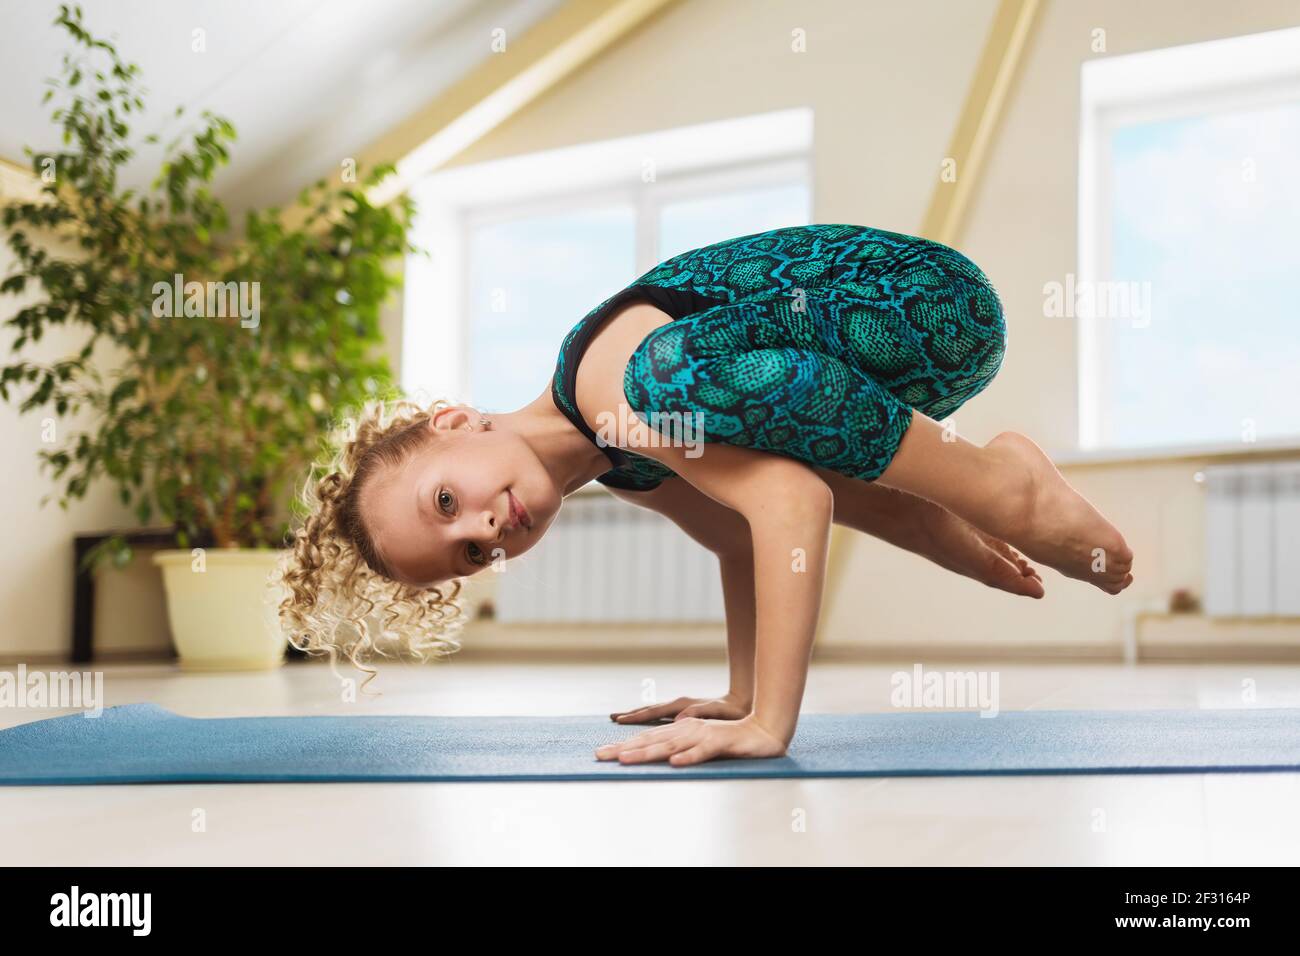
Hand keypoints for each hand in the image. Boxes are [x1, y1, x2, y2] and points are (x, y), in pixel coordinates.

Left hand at [596, 715, 787, 766]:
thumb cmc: (730, 738)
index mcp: (681, 727)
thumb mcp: (699, 741)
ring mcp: (702, 734)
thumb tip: (661, 753)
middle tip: (601, 755)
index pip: (647, 736)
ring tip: (626, 759)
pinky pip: (702, 751)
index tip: (601, 753)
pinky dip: (689, 756)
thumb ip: (680, 743)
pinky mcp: (720, 742)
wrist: (764, 731)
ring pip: (671, 744)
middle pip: (651, 738)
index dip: (624, 744)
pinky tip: (675, 763)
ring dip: (648, 752)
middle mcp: (687, 727)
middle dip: (625, 747)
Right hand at [610, 693, 751, 724]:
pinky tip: (643, 728)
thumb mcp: (717, 711)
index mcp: (682, 706)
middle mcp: (678, 706)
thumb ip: (698, 712)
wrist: (744, 704)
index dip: (636, 717)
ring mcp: (681, 710)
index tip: (619, 720)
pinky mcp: (685, 717)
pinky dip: (649, 722)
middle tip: (611, 718)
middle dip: (630, 715)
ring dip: (637, 718)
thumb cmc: (732, 710)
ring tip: (620, 720)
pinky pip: (661, 719)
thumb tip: (677, 718)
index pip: (654, 711)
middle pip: (649, 711)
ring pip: (653, 714)